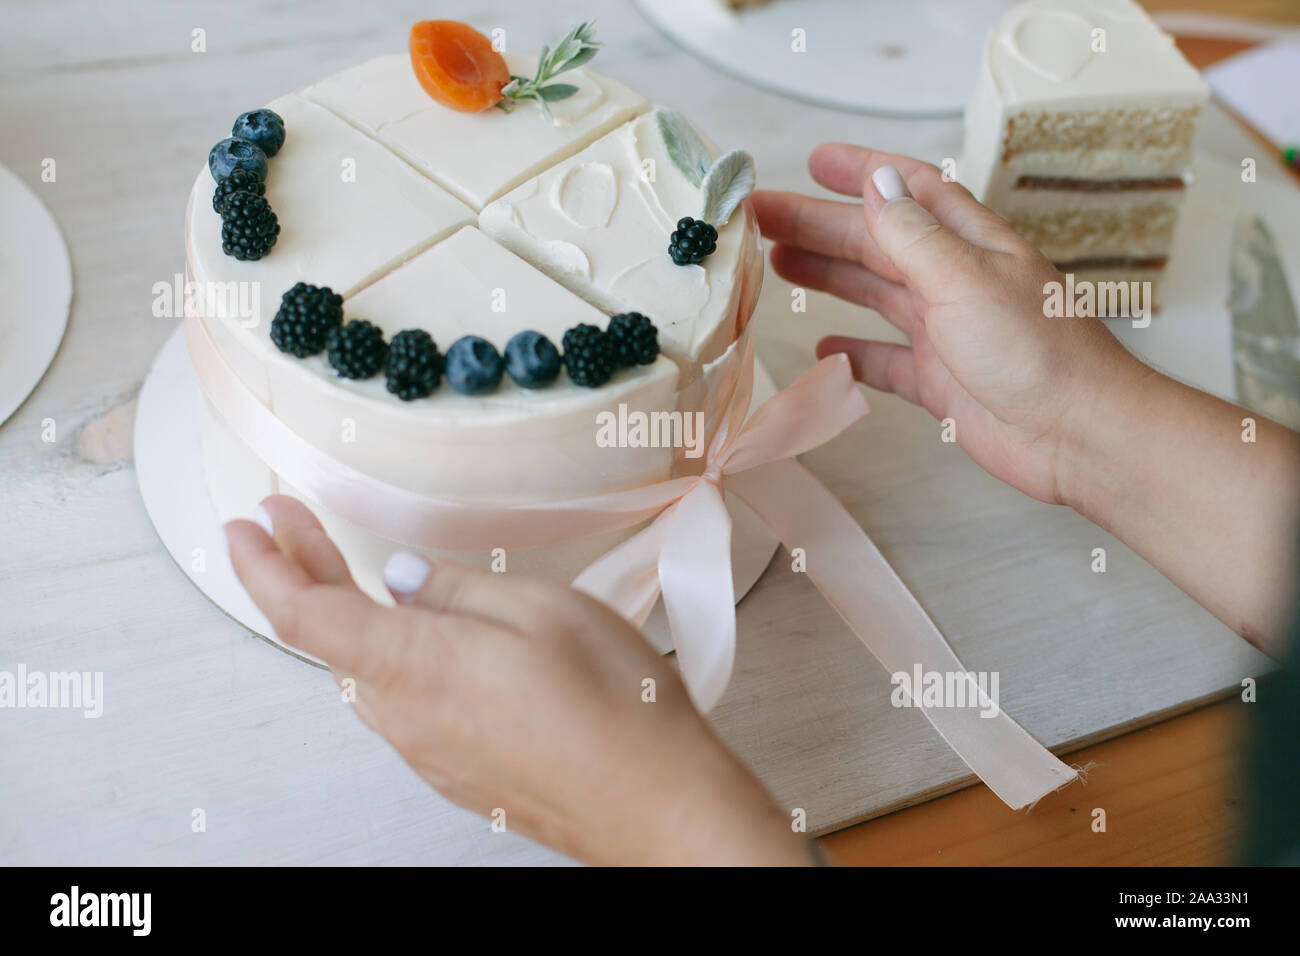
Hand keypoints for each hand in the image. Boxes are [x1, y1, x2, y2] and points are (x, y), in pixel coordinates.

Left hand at [225, 495, 811, 865]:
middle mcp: (404, 716)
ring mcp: (428, 749)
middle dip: (302, 571)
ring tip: (349, 567)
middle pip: (329, 638)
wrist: (654, 803)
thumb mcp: (538, 609)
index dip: (264, 565)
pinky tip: (414, 633)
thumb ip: (454, 588)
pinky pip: (403, 700)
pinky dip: (387, 654)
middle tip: (289, 523)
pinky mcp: (456, 767)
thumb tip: (400, 580)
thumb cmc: (611, 708)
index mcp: (412, 666)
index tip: (246, 525)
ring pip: (366, 670)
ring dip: (346, 612)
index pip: (303, 612)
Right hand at [752, 144, 1141, 504]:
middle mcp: (954, 281)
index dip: (863, 171)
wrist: (1075, 434)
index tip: (816, 162)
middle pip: (876, 241)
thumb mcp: (963, 279)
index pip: (908, 191)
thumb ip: (913, 234)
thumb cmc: (1035, 350)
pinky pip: (884, 361)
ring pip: (874, 294)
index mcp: (966, 244)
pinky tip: (824, 352)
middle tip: (764, 219)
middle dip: (820, 226)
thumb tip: (875, 181)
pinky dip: (853, 355)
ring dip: (829, 278)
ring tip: (778, 266)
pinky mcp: (940, 381)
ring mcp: (946, 332)